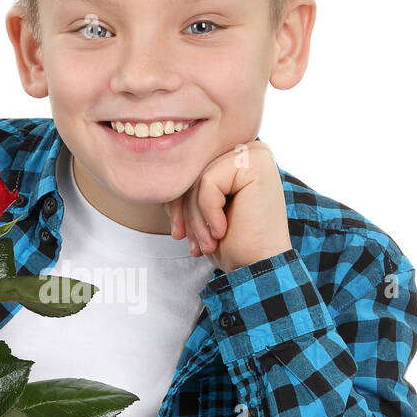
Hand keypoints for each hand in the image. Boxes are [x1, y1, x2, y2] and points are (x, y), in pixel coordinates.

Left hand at [164, 139, 291, 272]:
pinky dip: (207, 213)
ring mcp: (252, 153)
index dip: (177, 202)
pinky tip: (221, 232)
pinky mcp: (253, 163)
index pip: (191, 171)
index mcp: (236, 158)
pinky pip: (207, 183)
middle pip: (193, 172)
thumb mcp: (201, 211)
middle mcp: (247, 149)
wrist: (260, 267)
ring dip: (195, 218)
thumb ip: (187, 185)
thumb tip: (157, 170)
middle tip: (190, 243)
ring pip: (197, 178)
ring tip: (206, 245)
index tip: (179, 233)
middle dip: (184, 212)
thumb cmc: (232, 243)